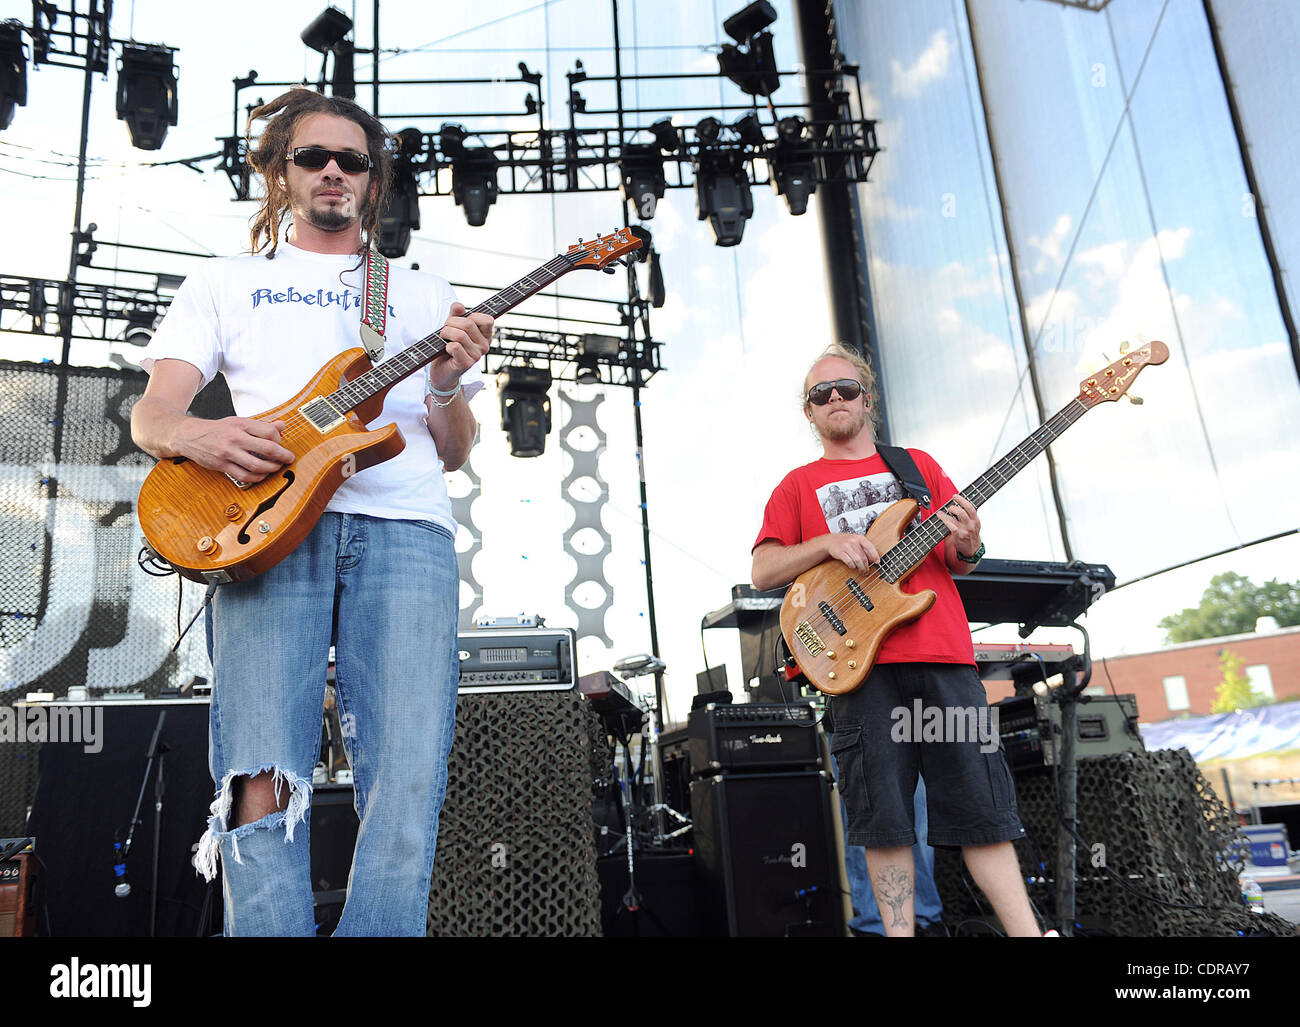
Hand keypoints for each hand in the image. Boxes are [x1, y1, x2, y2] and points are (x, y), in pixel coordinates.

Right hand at [172, 416, 293, 482]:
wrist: (188, 435)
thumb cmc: (216, 429)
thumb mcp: (238, 421)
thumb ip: (260, 425)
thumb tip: (282, 426)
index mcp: (241, 424)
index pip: (269, 431)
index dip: (280, 439)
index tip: (281, 443)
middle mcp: (235, 437)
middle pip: (267, 448)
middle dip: (283, 456)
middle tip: (289, 459)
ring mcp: (228, 452)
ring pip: (257, 465)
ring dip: (271, 469)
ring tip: (276, 468)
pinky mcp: (221, 465)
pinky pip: (244, 475)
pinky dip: (256, 477)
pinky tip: (261, 475)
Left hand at [431, 301, 493, 392]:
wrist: (442, 371)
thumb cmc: (449, 347)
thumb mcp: (453, 327)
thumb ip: (456, 315)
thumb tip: (458, 305)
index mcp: (485, 336)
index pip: (488, 320)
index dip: (472, 316)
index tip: (462, 321)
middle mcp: (484, 346)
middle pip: (468, 324)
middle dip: (451, 323)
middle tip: (445, 330)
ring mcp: (477, 356)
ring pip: (460, 335)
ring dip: (446, 334)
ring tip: (444, 339)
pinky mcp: (466, 364)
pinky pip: (455, 347)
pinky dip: (447, 346)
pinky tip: (447, 350)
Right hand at [823, 532, 879, 572]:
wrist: (830, 541)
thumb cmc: (845, 542)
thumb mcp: (856, 541)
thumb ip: (864, 548)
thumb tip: (873, 558)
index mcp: (859, 538)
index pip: (870, 547)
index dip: (875, 555)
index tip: (877, 562)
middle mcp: (853, 541)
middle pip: (863, 556)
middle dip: (866, 566)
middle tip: (867, 571)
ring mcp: (846, 546)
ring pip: (857, 560)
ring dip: (861, 568)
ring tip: (862, 571)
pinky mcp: (840, 552)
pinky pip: (849, 562)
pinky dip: (852, 566)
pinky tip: (853, 566)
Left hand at [935, 494, 980, 557]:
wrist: (973, 550)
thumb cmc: (971, 536)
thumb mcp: (974, 525)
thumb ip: (969, 516)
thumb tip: (959, 505)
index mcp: (976, 520)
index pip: (970, 507)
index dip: (962, 500)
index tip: (955, 496)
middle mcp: (971, 524)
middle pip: (961, 511)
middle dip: (952, 507)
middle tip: (948, 508)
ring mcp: (965, 530)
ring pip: (954, 518)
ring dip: (945, 514)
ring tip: (941, 513)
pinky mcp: (959, 535)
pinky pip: (950, 526)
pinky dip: (945, 521)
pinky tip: (941, 519)